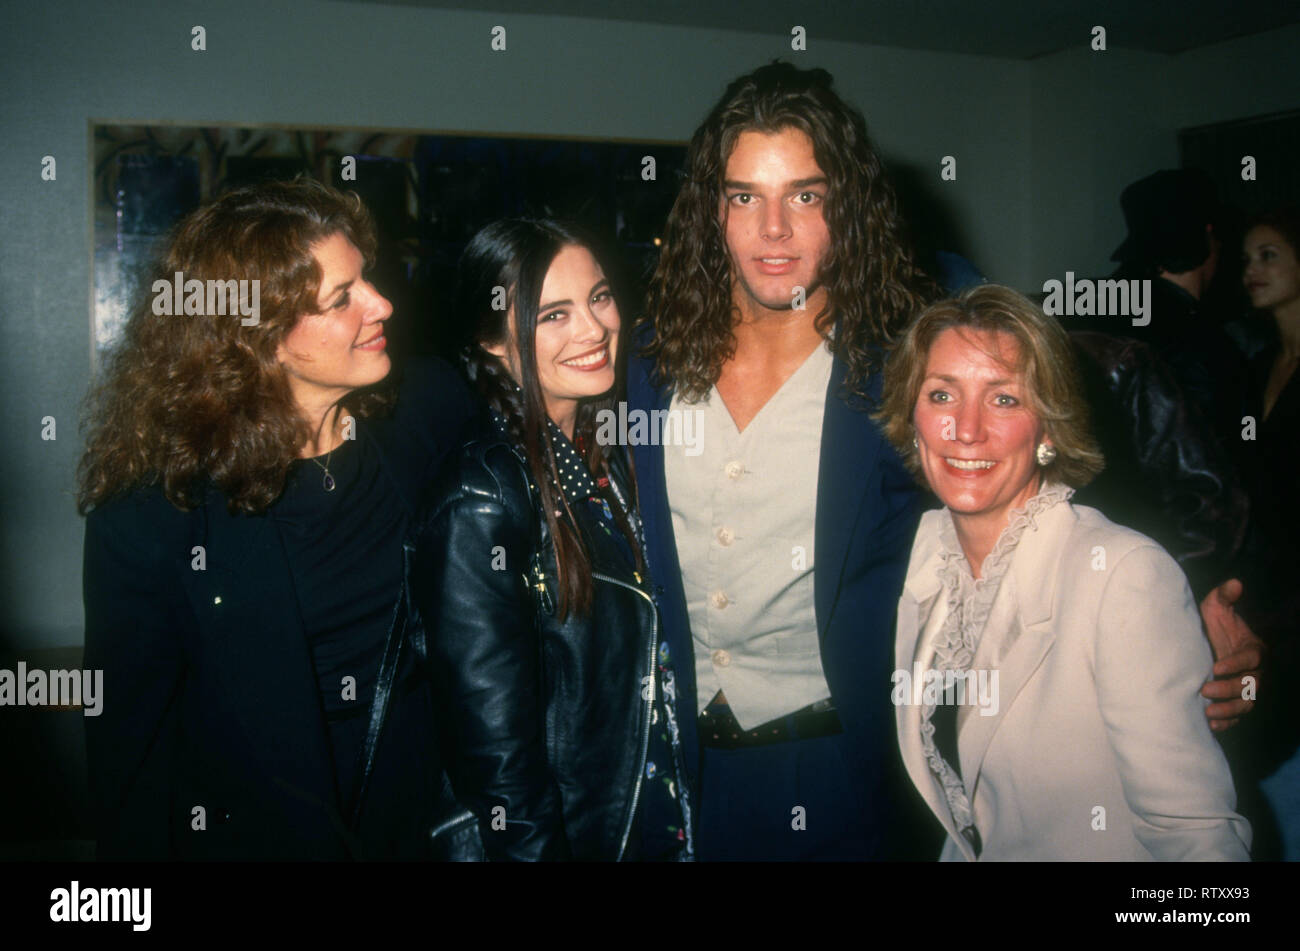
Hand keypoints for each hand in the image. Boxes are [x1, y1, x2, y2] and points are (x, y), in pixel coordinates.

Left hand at [1199, 578, 1264, 731]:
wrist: (1208, 644)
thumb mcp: (1217, 608)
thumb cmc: (1213, 624)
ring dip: (1228, 710)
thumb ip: (1225, 596)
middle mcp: (1254, 672)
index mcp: (1253, 649)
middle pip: (1249, 685)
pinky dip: (1226, 722)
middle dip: (1228, 689)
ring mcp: (1247, 689)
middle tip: (1205, 689)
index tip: (1216, 667)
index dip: (1235, 663)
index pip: (1250, 658)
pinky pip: (1237, 716)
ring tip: (1208, 713)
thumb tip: (1235, 582)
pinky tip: (1210, 726)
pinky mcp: (1237, 702)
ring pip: (1245, 704)